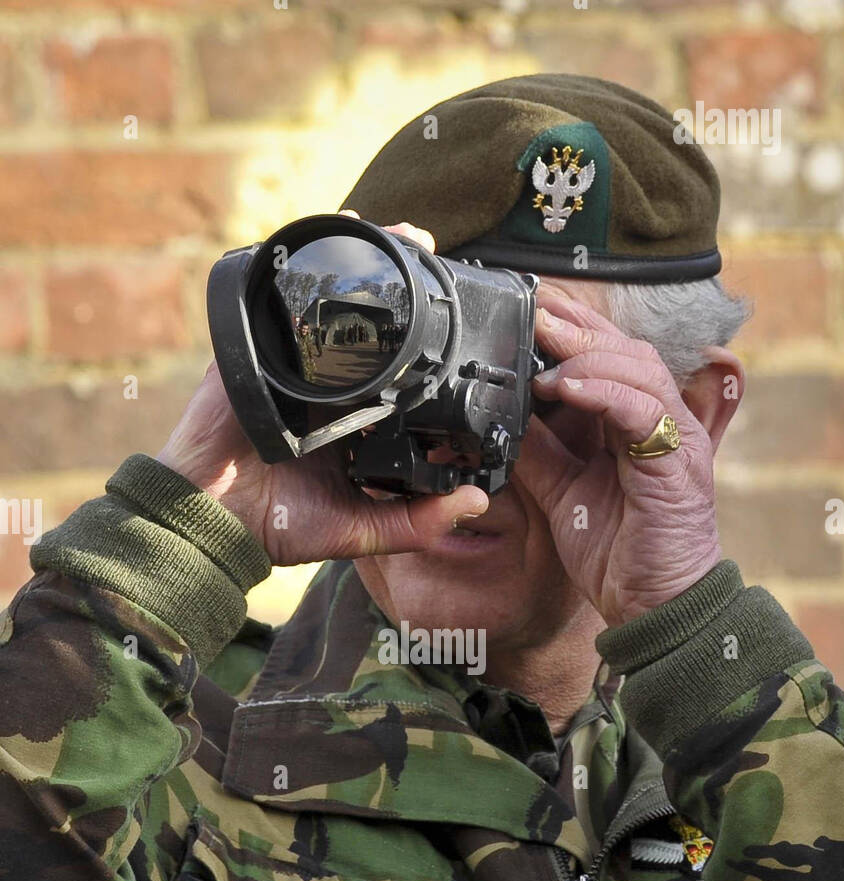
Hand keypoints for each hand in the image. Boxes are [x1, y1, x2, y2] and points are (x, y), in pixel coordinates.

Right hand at [156, 218, 487, 566]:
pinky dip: (311, 264)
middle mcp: (331, 388)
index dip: (432, 355)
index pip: (402, 379)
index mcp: (357, 422)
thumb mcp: (360, 531)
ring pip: (337, 305)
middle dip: (407, 294)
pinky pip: (285, 296)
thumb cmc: (278, 525)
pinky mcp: (261, 348)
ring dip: (370, 268)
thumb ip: (417, 522)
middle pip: (375, 331)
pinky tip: (346, 230)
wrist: (210, 517)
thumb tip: (477, 499)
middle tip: (441, 262)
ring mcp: (295, 364)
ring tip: (409, 237)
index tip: (468, 332)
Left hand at [524, 290, 724, 626]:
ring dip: (584, 353)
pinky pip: (641, 410)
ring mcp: (674, 438)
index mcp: (637, 423)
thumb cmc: (619, 551)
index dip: (572, 326)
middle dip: (575, 324)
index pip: (608, 355)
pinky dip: (602, 391)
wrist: (654, 605)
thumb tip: (499, 417)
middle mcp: (662, 421)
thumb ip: (538, 451)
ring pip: (636, 368)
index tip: (528, 307)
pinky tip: (564, 385)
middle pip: (625, 348)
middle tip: (530, 308)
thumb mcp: (562, 492)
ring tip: (542, 350)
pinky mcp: (676, 463)